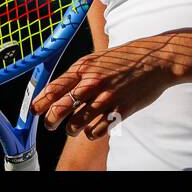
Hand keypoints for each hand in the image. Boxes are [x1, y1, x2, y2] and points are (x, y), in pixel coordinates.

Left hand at [31, 38, 178, 139]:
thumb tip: (56, 88)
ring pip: (75, 125)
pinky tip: (93, 128)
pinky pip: (96, 131)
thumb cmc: (126, 58)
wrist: (157, 60)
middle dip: (51, 121)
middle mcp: (92, 83)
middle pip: (60, 110)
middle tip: (51, 125)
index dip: (40, 103)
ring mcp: (106, 98)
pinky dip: (90, 133)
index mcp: (85, 68)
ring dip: (71, 129)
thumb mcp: (98, 58)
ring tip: (73, 128)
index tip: (34, 111)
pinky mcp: (120, 110)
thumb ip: (78, 73)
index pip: (54, 88)